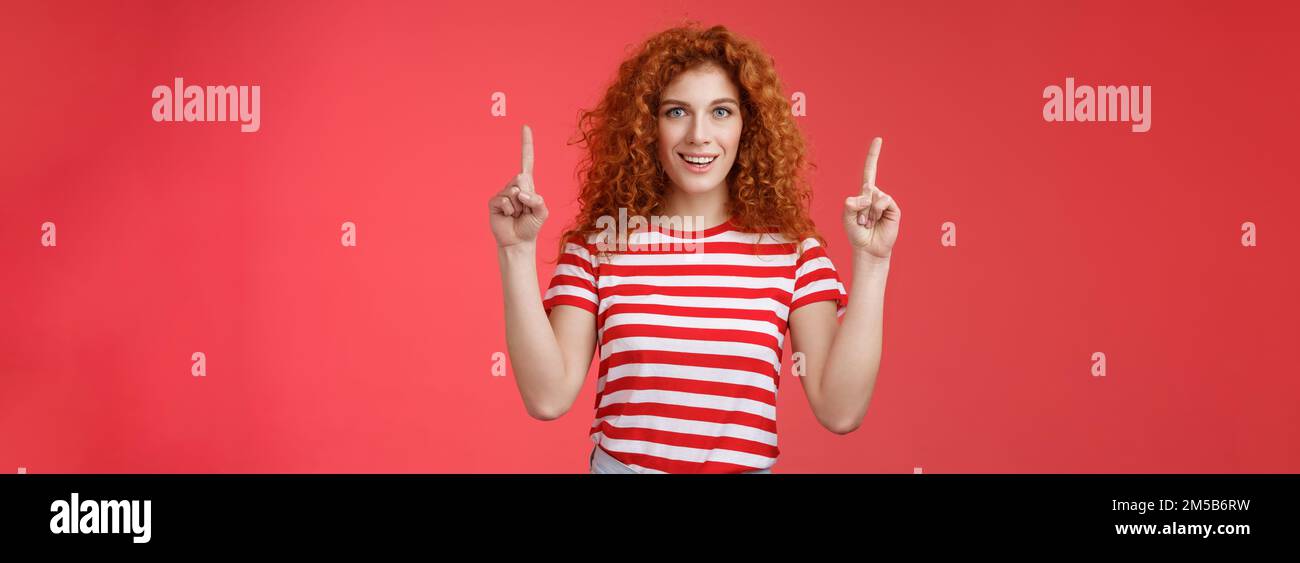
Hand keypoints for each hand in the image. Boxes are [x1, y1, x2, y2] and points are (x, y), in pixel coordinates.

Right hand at [489, 124, 548, 247]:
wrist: (518, 241)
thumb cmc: (531, 226)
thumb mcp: (542, 212)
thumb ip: (537, 200)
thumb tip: (519, 193)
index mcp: (527, 184)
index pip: (526, 160)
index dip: (526, 144)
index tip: (525, 126)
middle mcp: (514, 185)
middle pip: (523, 179)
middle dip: (528, 197)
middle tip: (525, 210)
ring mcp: (503, 192)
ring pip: (514, 191)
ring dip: (519, 207)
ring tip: (517, 215)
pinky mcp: (494, 201)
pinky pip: (504, 200)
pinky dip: (509, 210)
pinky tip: (508, 216)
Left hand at [842, 137, 900, 259]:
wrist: (868, 248)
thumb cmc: (856, 233)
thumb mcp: (846, 217)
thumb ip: (850, 204)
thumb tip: (866, 194)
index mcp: (864, 193)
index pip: (870, 170)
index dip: (874, 155)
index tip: (879, 139)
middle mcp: (875, 194)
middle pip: (867, 187)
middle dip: (860, 206)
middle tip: (861, 222)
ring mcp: (885, 201)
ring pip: (874, 196)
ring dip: (867, 213)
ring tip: (868, 223)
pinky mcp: (893, 209)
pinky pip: (883, 201)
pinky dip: (876, 212)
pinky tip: (876, 222)